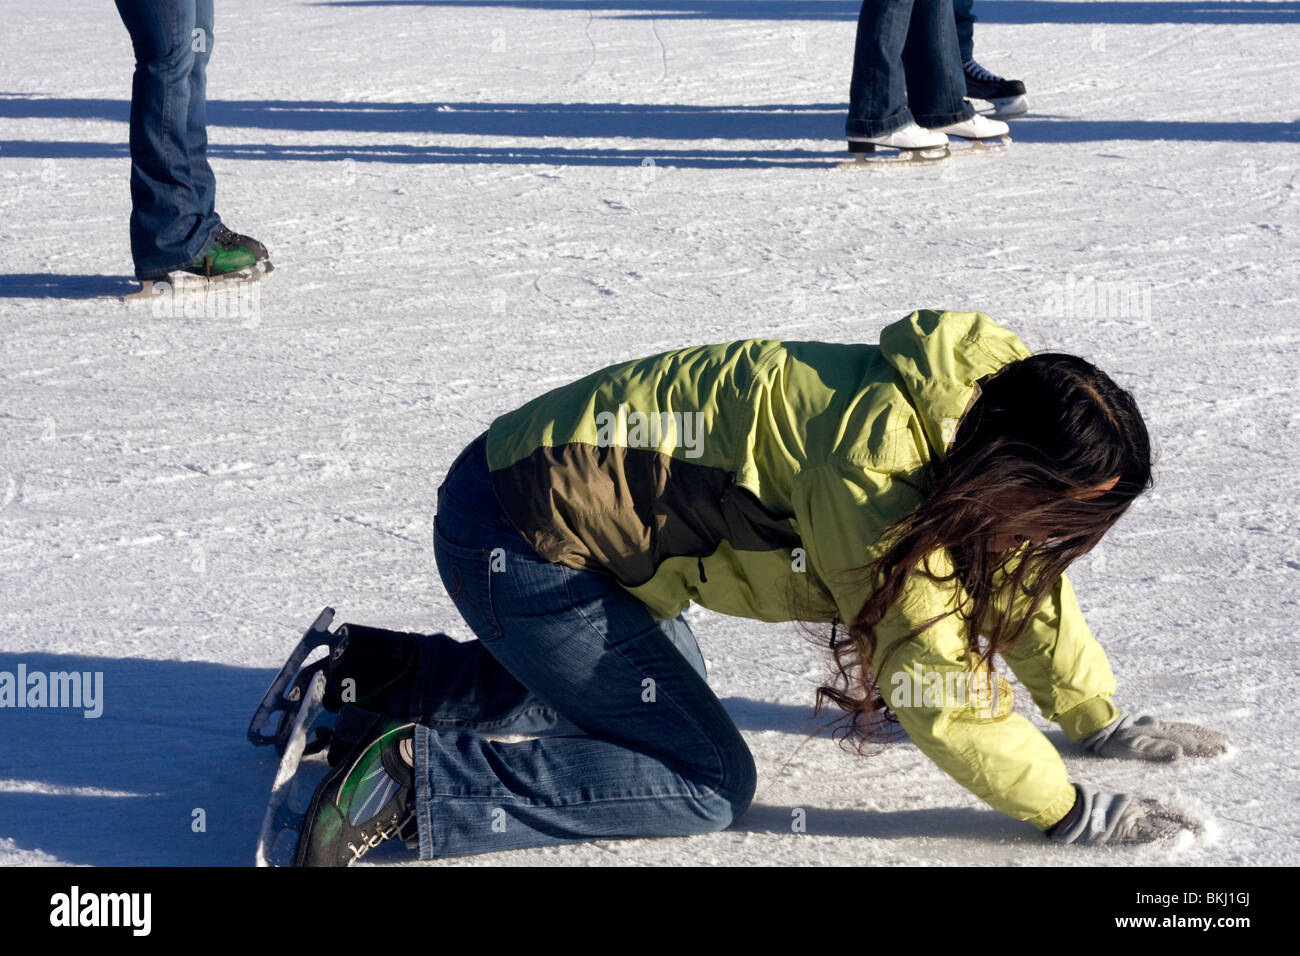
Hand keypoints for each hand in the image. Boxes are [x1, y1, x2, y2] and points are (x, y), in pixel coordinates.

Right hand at [1045, 783, 1202, 846]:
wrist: (1074, 809)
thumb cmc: (1088, 806)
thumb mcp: (1111, 802)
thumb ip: (1126, 806)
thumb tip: (1137, 810)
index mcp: (1134, 801)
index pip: (1164, 806)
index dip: (1181, 812)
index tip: (1197, 817)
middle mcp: (1137, 809)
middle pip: (1169, 815)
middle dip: (1190, 821)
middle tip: (1208, 829)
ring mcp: (1133, 819)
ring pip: (1164, 825)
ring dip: (1184, 831)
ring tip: (1200, 836)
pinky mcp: (1127, 831)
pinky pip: (1150, 835)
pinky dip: (1165, 837)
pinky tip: (1178, 840)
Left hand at [1083, 713, 1232, 760]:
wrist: (1098, 724)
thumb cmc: (1113, 741)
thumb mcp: (1131, 747)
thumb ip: (1155, 750)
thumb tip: (1180, 753)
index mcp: (1160, 735)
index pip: (1189, 742)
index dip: (1208, 748)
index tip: (1226, 751)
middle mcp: (1163, 728)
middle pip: (1194, 734)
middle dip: (1214, 740)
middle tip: (1233, 745)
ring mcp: (1159, 726)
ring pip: (1189, 729)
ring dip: (1207, 735)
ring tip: (1224, 739)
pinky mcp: (1154, 726)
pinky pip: (1179, 727)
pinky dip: (1193, 730)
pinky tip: (1196, 732)